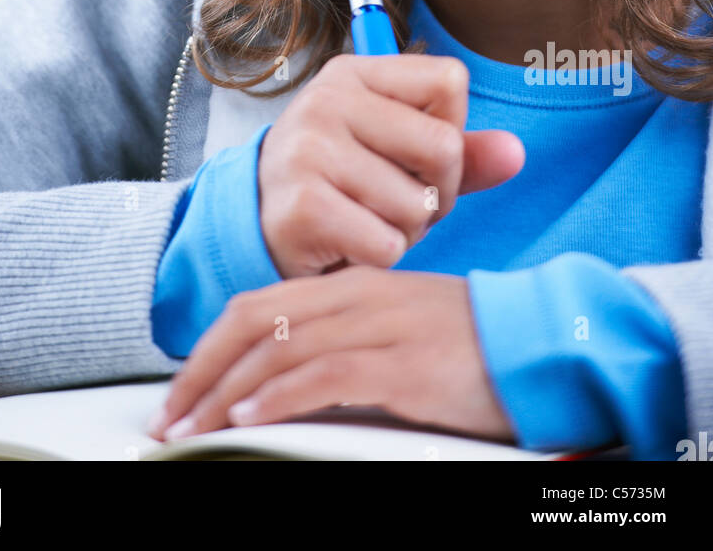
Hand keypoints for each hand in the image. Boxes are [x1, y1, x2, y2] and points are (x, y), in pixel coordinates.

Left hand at [145, 267, 515, 443]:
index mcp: (353, 284)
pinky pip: (326, 376)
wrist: (544, 340)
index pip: (260, 305)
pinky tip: (248, 417)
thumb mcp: (396, 330)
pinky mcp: (405, 366)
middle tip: (168, 416)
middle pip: (255, 321)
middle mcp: (359, 296)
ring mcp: (381, 326)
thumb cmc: (470, 345)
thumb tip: (281, 379)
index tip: (180, 389)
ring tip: (190, 427)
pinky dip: (278, 396)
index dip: (209, 346)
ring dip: (223, 391)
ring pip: (279, 348)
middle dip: (200, 371)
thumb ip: (344, 342)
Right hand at [257, 52, 524, 276]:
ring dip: (407, 231)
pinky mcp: (301, 206)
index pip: (450, 81)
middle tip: (399, 203)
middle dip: (438, 192)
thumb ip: (461, 151)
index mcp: (356, 73)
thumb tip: (516, 154)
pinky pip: (388, 245)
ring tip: (367, 222)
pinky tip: (350, 245)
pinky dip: (381, 258)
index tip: (417, 157)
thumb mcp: (397, 153)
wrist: (257, 226)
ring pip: (418, 205)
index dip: (452, 130)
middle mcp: (327, 100)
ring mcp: (309, 150)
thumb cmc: (341, 185)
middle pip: (443, 147)